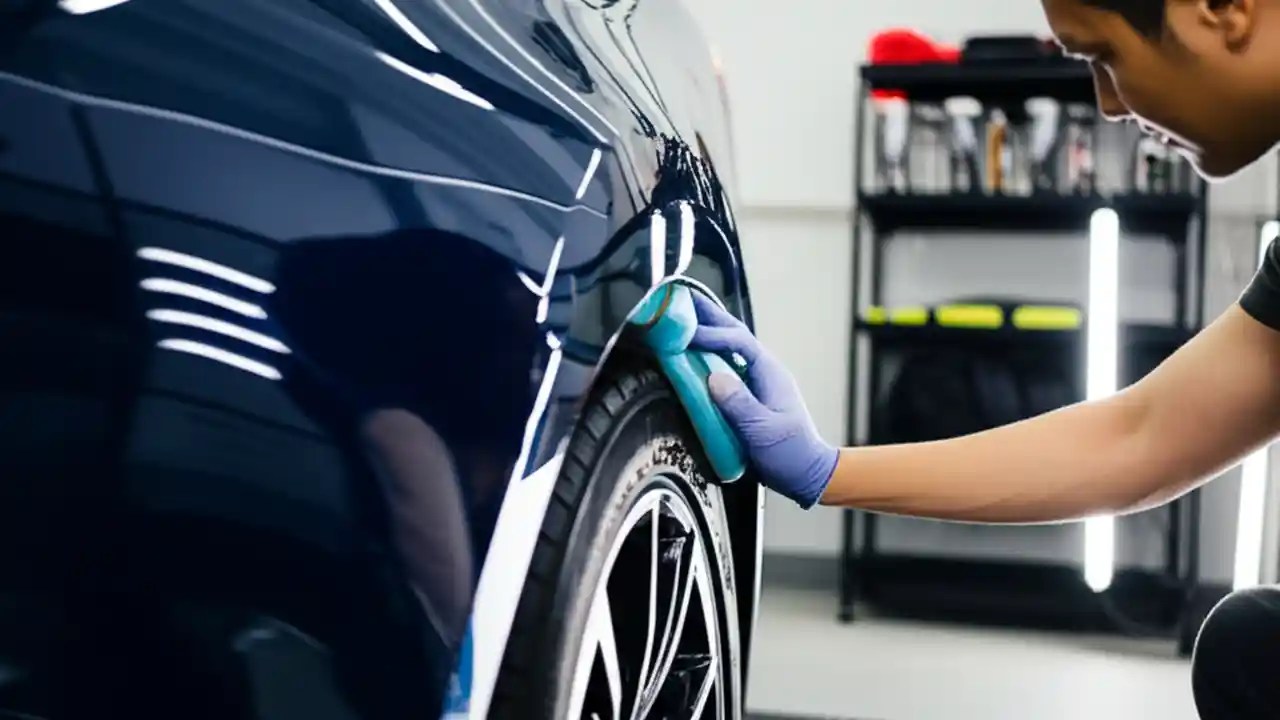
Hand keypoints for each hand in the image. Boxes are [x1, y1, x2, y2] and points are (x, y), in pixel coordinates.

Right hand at [688, 292, 838, 508]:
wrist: (808, 473)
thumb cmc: (792, 454)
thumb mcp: (764, 431)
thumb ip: (739, 405)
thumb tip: (714, 378)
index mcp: (770, 373)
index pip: (737, 341)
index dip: (711, 333)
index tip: (686, 333)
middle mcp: (763, 372)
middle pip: (733, 335)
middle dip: (708, 316)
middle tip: (681, 298)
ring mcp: (756, 383)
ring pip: (728, 349)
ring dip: (707, 332)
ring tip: (683, 317)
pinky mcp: (748, 396)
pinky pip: (725, 367)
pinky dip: (707, 356)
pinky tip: (691, 355)